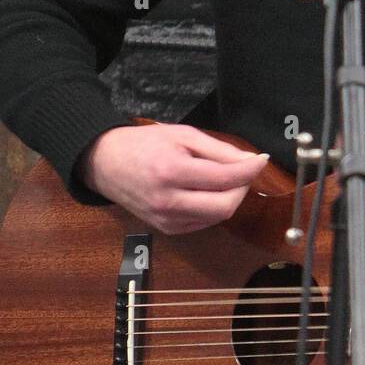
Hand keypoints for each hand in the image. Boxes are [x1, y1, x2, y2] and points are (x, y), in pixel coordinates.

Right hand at [75, 123, 269, 234]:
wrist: (104, 163)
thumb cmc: (143, 144)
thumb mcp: (182, 135)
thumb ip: (219, 150)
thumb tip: (250, 160)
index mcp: (171, 171)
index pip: (225, 178)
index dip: (249, 169)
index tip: (260, 159)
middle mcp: (168, 201)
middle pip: (225, 206)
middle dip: (242, 188)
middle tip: (243, 171)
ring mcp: (166, 219)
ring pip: (217, 217)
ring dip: (229, 198)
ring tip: (223, 178)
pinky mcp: (167, 229)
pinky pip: (203, 222)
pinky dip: (213, 208)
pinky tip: (206, 191)